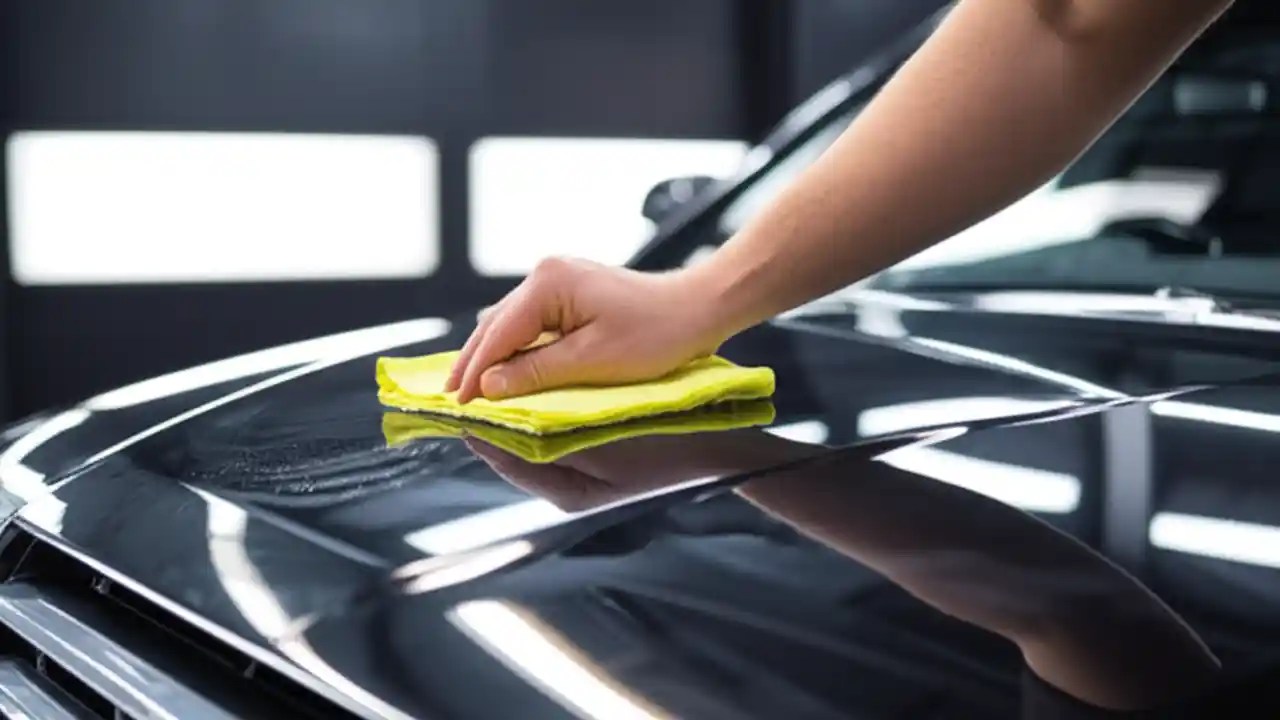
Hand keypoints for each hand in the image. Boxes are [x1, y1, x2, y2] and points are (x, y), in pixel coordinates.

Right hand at [446, 258, 729, 401]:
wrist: (698, 307)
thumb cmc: (654, 334)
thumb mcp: (591, 361)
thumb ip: (536, 372)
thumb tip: (489, 385)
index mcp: (547, 284)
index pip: (497, 335)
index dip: (475, 373)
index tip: (458, 405)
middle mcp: (546, 275)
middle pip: (496, 326)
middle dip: (474, 363)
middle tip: (451, 399)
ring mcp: (558, 281)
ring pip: (510, 324)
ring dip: (492, 356)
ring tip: (471, 388)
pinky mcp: (571, 293)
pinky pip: (531, 323)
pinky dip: (515, 348)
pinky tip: (506, 369)